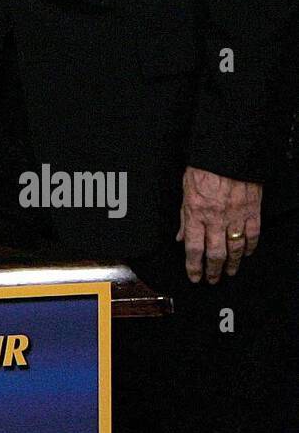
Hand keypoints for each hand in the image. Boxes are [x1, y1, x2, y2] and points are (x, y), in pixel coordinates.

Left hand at [177, 166, 260, 283]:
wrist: (228, 153)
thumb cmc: (205, 168)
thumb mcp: (186, 190)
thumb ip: (184, 216)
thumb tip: (181, 236)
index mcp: (196, 213)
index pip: (193, 248)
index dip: (193, 266)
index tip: (194, 276)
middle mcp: (216, 218)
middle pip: (215, 254)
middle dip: (213, 271)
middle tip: (212, 279)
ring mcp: (236, 217)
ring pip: (235, 248)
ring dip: (232, 264)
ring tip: (229, 272)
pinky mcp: (252, 211)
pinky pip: (252, 235)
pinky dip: (250, 247)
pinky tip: (246, 253)